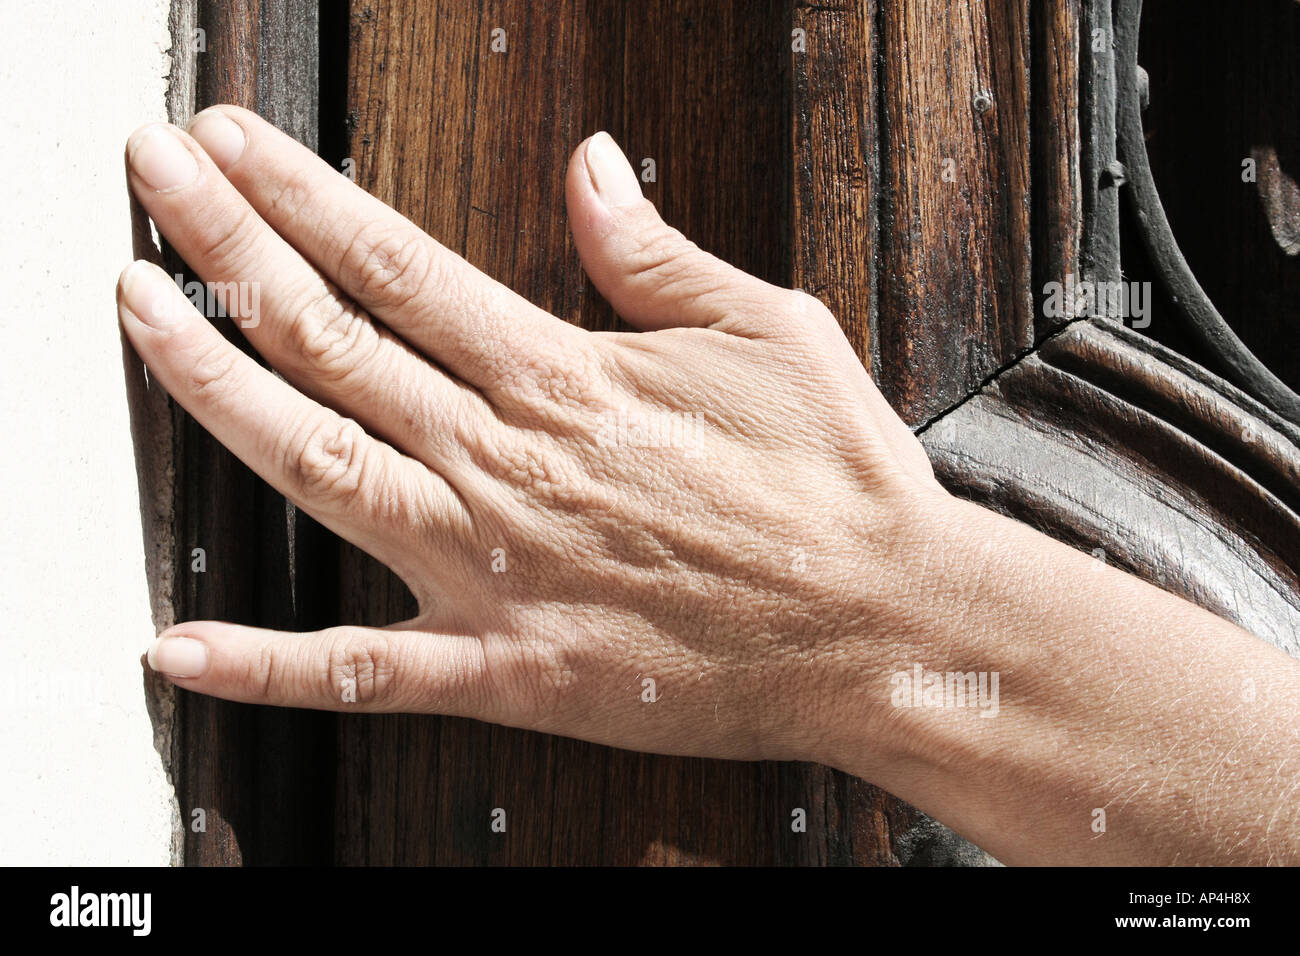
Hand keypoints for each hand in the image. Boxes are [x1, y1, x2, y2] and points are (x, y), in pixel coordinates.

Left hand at [123, 107, 945, 769]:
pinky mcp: (509, 669)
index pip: (399, 265)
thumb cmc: (837, 484)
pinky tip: (177, 645)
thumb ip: (656, 255)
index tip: (233, 145)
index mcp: (567, 378)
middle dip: (227, 248)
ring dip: (213, 390)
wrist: (884, 626)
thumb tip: (592, 167)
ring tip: (138, 316)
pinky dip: (266, 666)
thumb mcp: (769, 330)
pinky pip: (365, 675)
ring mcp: (495, 570)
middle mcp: (509, 464)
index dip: (302, 196)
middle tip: (154, 177)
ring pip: (320, 469)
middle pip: (333, 342)